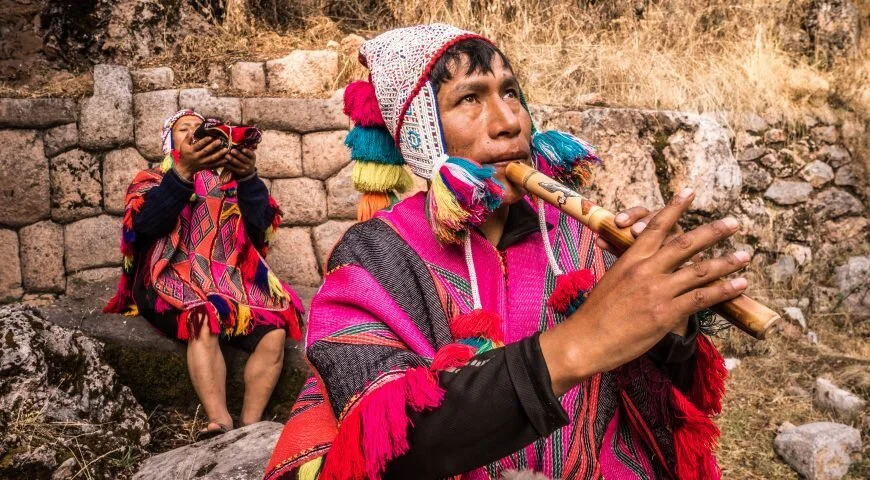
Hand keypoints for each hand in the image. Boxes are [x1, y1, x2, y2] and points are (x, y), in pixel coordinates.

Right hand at [176, 136, 227, 179]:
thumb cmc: (185, 154)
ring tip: (226, 149)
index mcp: (191, 151)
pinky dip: (221, 162)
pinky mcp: (207, 166)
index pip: (198, 145)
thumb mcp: (183, 146)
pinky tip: (227, 159)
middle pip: (206, 151)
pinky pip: (215, 165)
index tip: (210, 137)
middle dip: (213, 146)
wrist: (185, 168)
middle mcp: (197, 157)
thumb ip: (187, 138)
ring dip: (220, 154)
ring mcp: (203, 162)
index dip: (204, 141)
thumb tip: (191, 130)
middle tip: (220, 141)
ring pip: (212, 158)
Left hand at [225, 148, 256, 178]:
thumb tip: (238, 141)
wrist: (248, 171)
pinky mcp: (240, 172)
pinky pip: (233, 168)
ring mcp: (245, 168)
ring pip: (237, 163)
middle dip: (237, 154)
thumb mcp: (248, 155)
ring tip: (226, 156)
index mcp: (253, 157)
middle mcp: (250, 163)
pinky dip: (228, 165)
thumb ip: (245, 149)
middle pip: (243, 158)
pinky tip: (224, 162)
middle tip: (232, 150)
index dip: (247, 152)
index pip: (250, 154)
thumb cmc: (246, 158)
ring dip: (231, 159)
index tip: (243, 149)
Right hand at [540, 189, 749, 394]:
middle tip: (733, 222)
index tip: (689, 193)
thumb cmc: (594, 314)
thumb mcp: (610, 281)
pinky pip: (701, 297)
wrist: (585, 339)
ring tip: (745, 255)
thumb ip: (630, 269)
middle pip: (685, 243)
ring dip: (726, 262)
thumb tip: (644, 263)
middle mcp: (646, 269)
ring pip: (699, 270)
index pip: (656, 226)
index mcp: (630, 259)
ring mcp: (657, 290)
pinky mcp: (666, 313)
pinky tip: (739, 284)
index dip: (675, 208)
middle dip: (713, 231)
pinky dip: (724, 290)